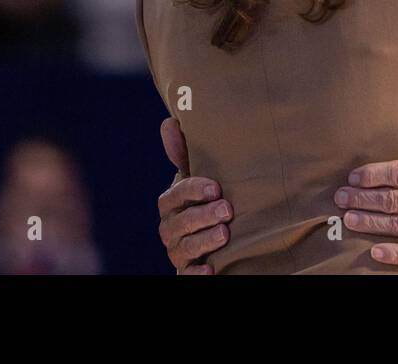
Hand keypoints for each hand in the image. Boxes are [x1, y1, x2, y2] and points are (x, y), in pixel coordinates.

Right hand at [157, 117, 231, 273]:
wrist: (219, 243)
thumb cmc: (209, 203)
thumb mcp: (200, 181)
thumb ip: (186, 156)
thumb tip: (169, 122)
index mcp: (172, 204)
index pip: (174, 196)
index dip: (192, 190)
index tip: (216, 186)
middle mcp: (170, 229)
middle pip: (178, 223)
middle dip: (201, 216)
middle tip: (227, 209)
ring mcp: (178, 252)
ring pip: (184, 248)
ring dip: (204, 240)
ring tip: (226, 233)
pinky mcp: (187, 272)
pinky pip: (187, 276)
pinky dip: (197, 273)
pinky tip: (212, 270)